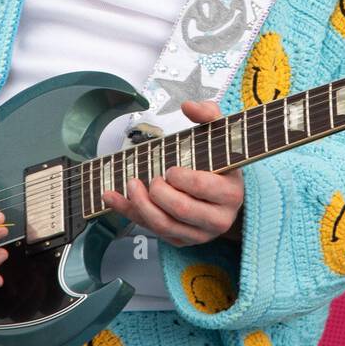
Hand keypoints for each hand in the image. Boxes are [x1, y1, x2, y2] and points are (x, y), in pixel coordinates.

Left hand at [101, 101, 244, 247]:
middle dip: (158, 193)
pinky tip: (113, 197)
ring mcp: (199, 234)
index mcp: (231, 193)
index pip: (204, 188)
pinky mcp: (181, 240)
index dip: (182, 179)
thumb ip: (208, 115)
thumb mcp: (220, 136)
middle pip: (181, 209)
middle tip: (152, 177)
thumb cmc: (220, 163)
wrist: (225, 194)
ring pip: (164, 225)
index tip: (170, 169)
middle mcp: (218, 219)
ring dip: (141, 205)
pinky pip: (152, 231)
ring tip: (131, 184)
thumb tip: (188, 105)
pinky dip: (129, 213)